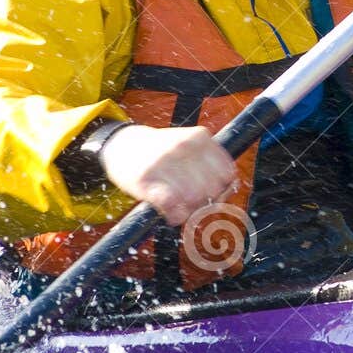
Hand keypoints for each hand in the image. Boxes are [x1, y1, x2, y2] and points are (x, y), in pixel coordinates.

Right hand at [100, 125, 237, 224]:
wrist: (120, 146)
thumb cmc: (161, 152)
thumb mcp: (189, 144)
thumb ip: (211, 162)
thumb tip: (231, 188)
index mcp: (199, 137)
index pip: (227, 173)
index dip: (223, 190)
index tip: (212, 195)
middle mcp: (183, 146)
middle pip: (212, 190)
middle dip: (205, 203)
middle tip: (191, 204)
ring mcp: (164, 162)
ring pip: (194, 200)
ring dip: (188, 211)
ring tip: (178, 206)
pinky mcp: (146, 180)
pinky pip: (172, 207)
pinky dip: (174, 216)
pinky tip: (169, 212)